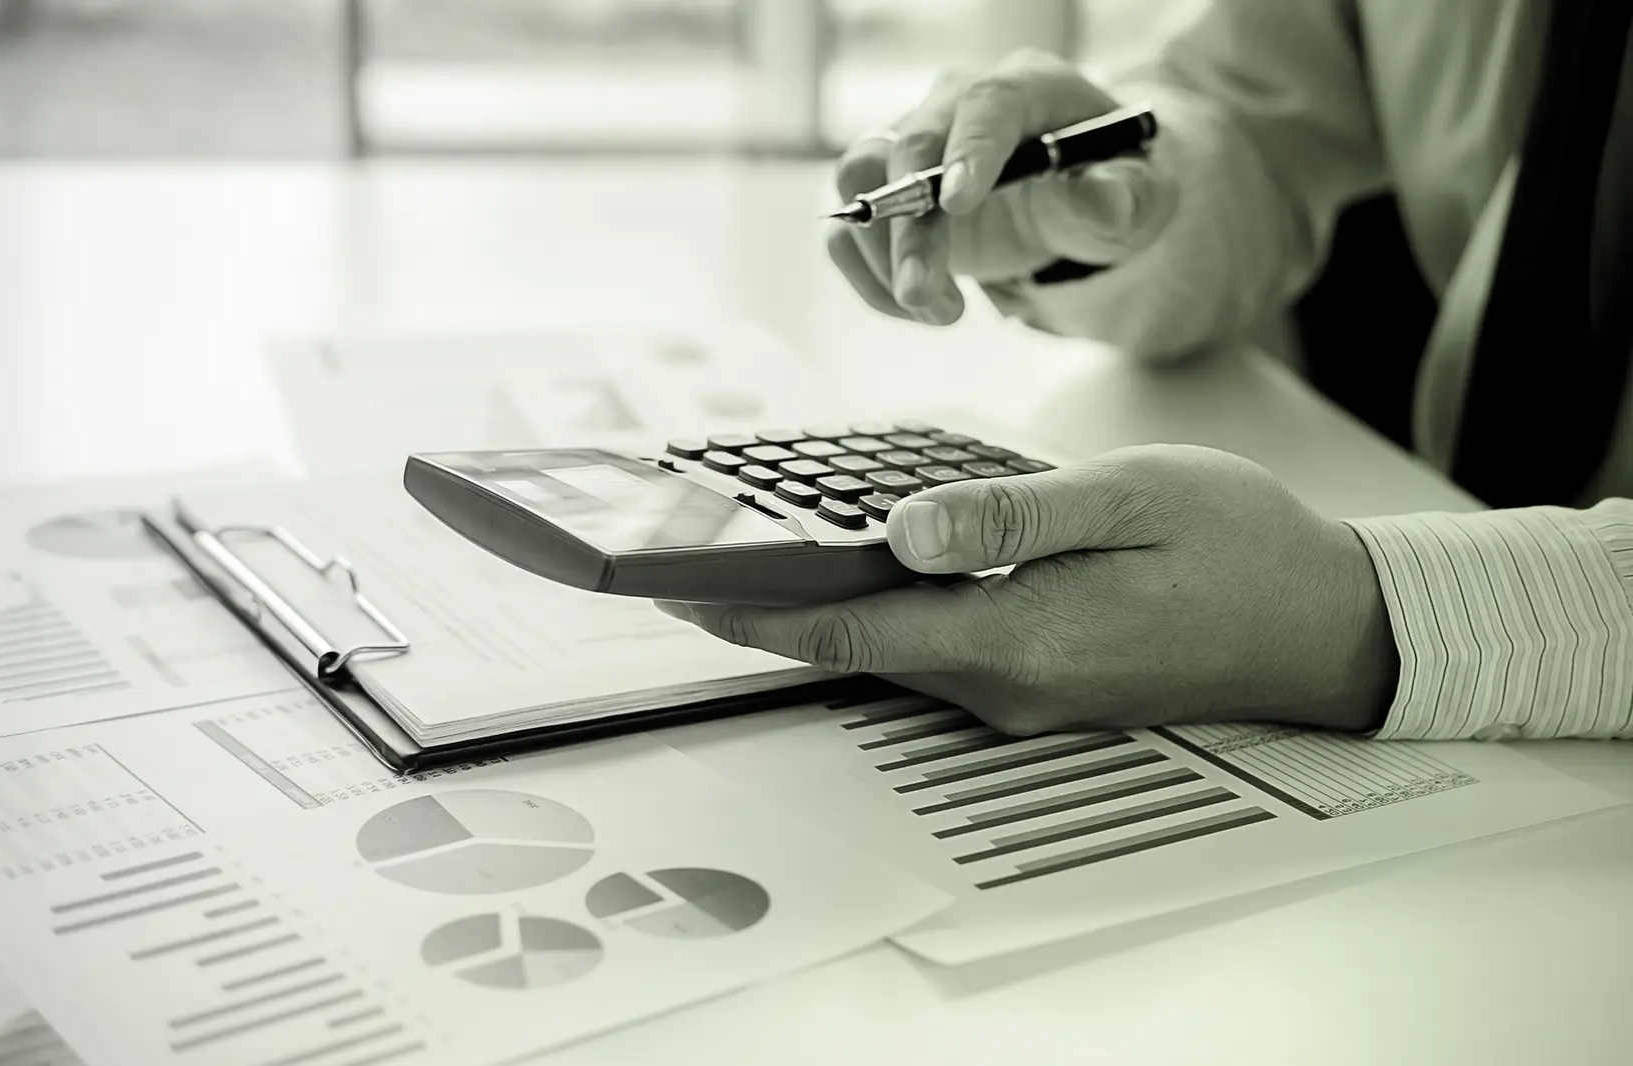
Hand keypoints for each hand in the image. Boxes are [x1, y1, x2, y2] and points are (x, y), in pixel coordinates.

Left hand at [658, 446, 1396, 734]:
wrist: (1330, 624)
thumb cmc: (1240, 549)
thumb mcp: (1127, 501)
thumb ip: (1009, 519)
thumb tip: (901, 531)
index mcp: (1019, 640)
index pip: (848, 632)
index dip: (755, 612)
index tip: (679, 590)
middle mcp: (1007, 685)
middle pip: (856, 646)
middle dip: (776, 604)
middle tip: (704, 552)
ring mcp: (1025, 693)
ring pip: (895, 647)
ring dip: (831, 604)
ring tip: (769, 547)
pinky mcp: (1043, 682)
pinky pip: (939, 647)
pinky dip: (891, 608)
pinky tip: (879, 561)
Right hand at [828, 50, 1178, 325]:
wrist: (1074, 198)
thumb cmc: (1107, 184)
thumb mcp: (1139, 195)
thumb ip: (1125, 196)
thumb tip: (1100, 198)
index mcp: (1027, 86)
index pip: (988, 102)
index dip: (969, 148)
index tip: (957, 204)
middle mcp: (958, 103)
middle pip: (911, 147)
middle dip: (911, 231)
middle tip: (927, 297)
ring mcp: (914, 142)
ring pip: (864, 182)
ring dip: (885, 256)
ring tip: (940, 311)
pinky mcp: (888, 190)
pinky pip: (852, 228)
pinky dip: (872, 276)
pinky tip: (918, 307)